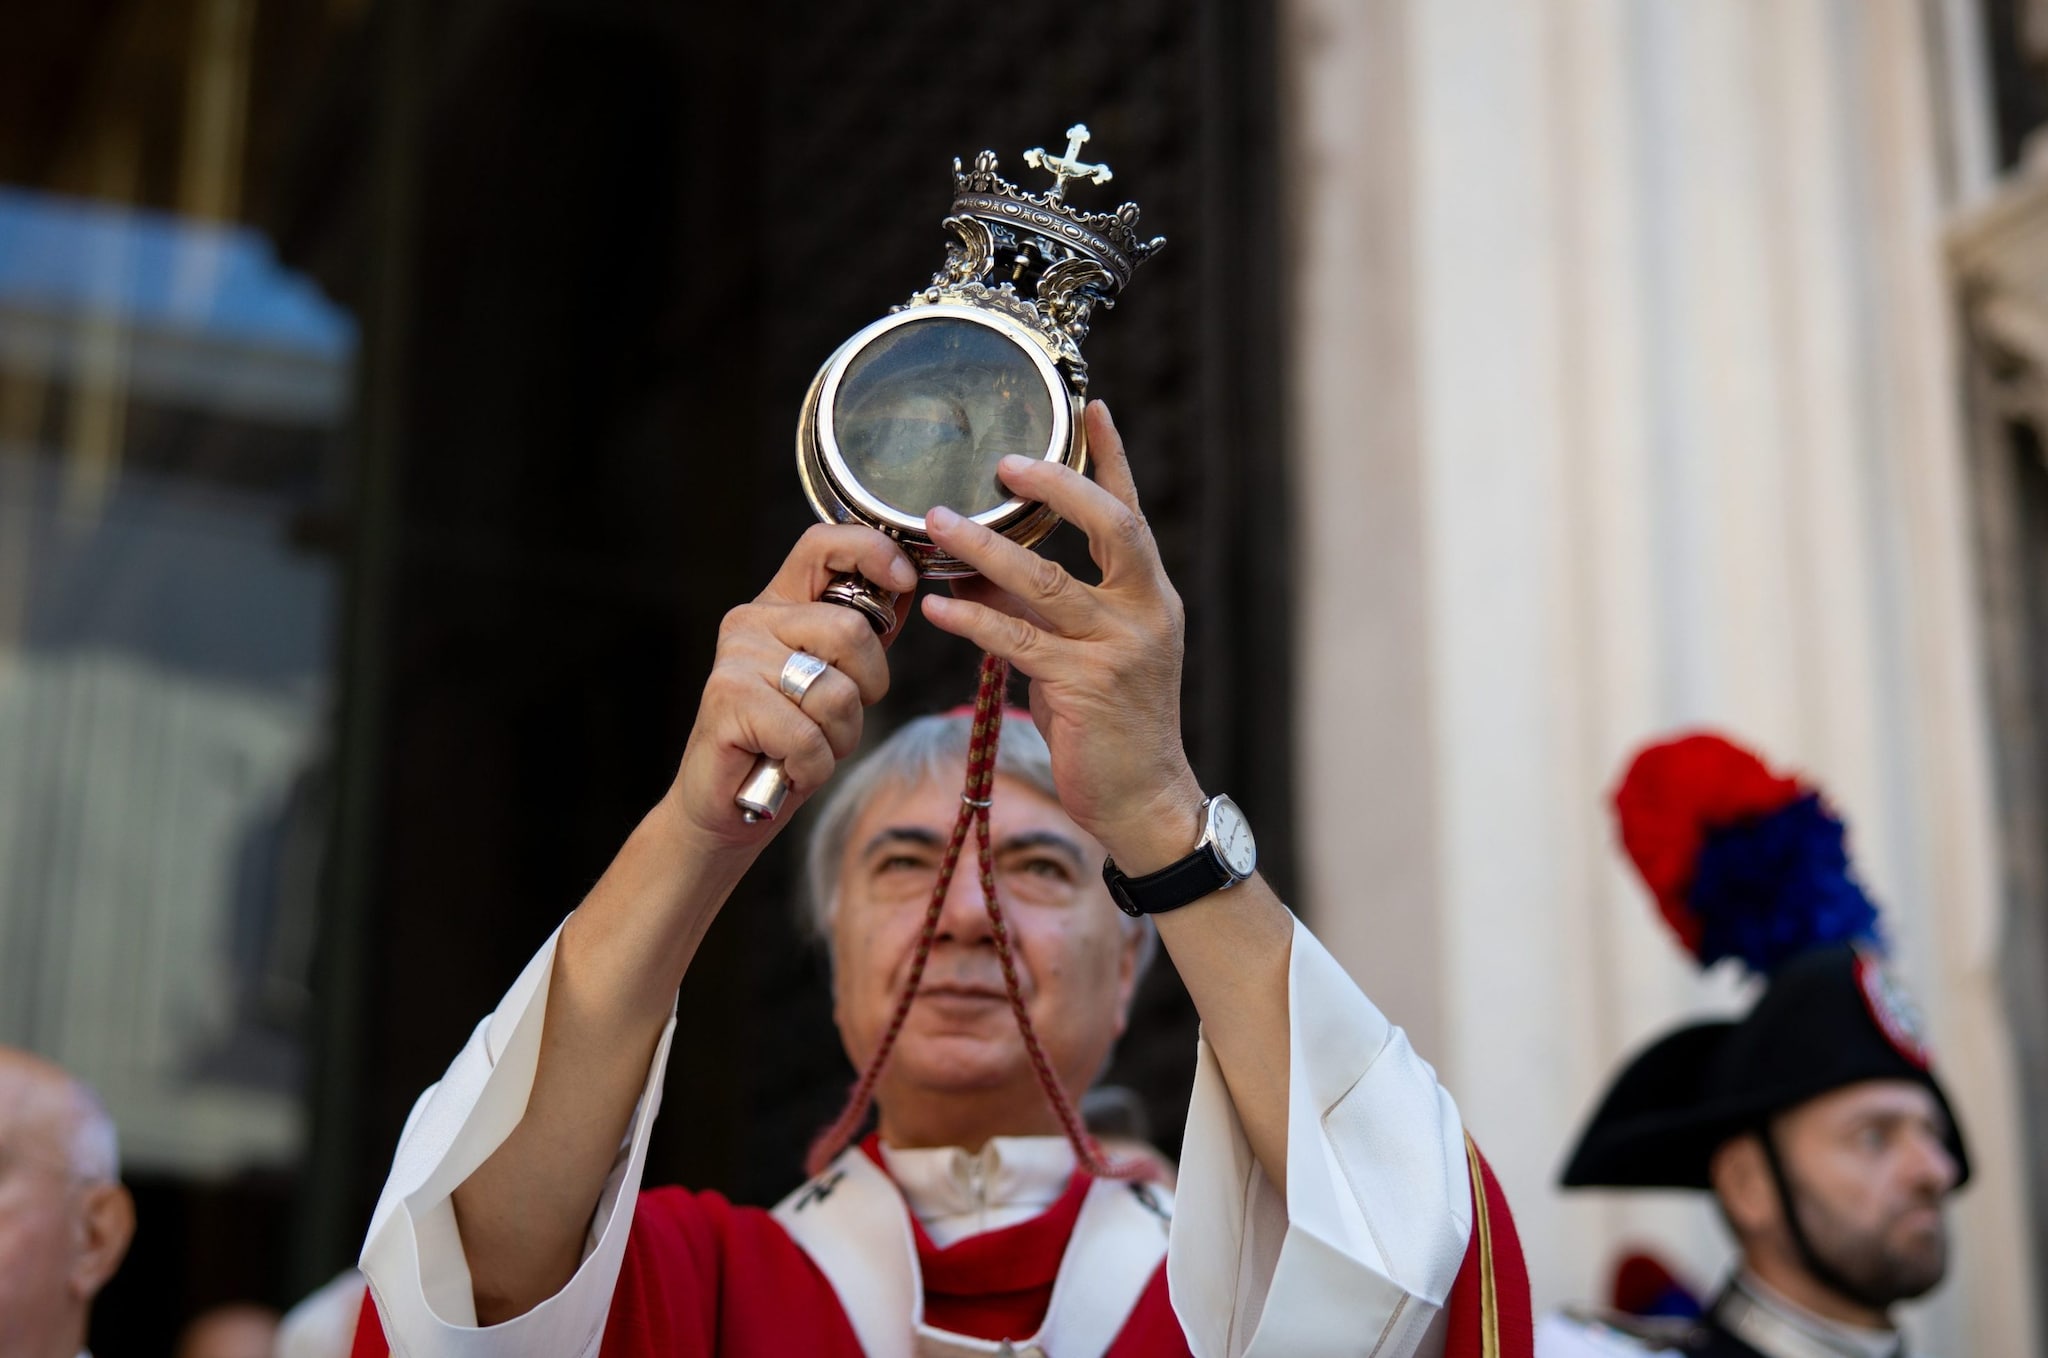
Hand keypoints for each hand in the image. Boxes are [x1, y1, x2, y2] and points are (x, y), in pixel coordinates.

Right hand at [670, 524, 917, 845]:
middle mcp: (752, 621)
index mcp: (779, 605)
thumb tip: (904, 585)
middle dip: (867, 689)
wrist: (724, 806)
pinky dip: (812, 767)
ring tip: (806, 748)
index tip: (905, 580)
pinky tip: (786, 769)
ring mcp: (736, 659)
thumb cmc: (785, 743)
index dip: (872, 550)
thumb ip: (862, 634)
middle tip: (835, 722)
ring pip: (836, 692)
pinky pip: (808, 737)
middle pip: (851, 631)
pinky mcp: (726, 701)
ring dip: (839, 738)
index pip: (823, 545)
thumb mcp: (834, 679)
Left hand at [921, 401, 1203, 872]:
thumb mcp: (1084, 653)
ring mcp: (1119, 648)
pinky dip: (976, 620)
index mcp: (1149, 596)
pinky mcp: (1086, 687)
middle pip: (1110, 527)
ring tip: (937, 525)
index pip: (1130, 512)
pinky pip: (1020, 641)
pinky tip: (940, 607)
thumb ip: (1040, 607)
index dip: (1111, 457)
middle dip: (1057, 487)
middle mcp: (1145, 611)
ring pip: (1048, 583)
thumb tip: (975, 567)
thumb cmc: (1111, 726)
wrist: (1145, 800)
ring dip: (986, 550)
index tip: (1089, 405)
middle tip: (1004, 462)